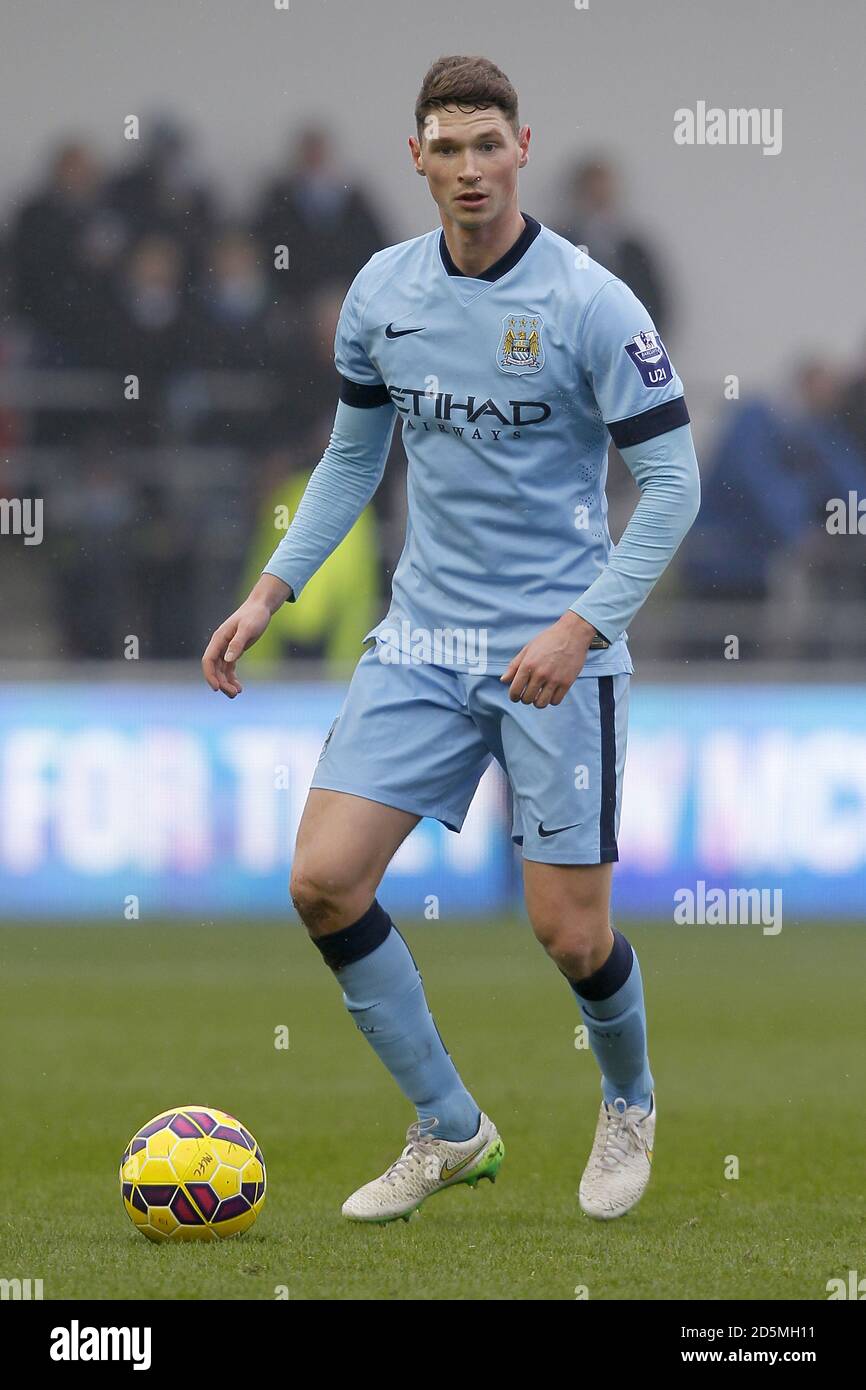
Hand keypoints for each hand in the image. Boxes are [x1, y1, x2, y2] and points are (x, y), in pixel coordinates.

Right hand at [201, 576, 289, 697]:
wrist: (260, 607)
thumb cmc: (254, 615)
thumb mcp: (248, 628)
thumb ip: (237, 643)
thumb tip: (228, 659)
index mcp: (219, 639)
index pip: (208, 660)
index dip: (210, 675)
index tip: (217, 688)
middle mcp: (220, 645)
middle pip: (215, 668)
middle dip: (221, 682)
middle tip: (234, 694)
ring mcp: (226, 648)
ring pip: (221, 670)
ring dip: (226, 683)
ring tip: (237, 694)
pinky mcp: (234, 650)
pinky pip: (229, 668)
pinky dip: (232, 678)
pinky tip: (239, 687)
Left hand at [500, 611, 596, 707]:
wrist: (572, 633)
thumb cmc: (548, 640)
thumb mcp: (528, 649)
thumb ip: (514, 666)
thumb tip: (504, 680)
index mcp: (528, 665)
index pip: (515, 690)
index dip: (513, 696)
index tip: (516, 696)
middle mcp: (540, 673)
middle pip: (527, 699)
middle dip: (525, 699)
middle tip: (529, 694)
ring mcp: (554, 679)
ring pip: (541, 704)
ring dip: (538, 702)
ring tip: (539, 695)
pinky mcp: (567, 682)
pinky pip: (556, 701)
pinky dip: (551, 700)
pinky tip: (551, 693)